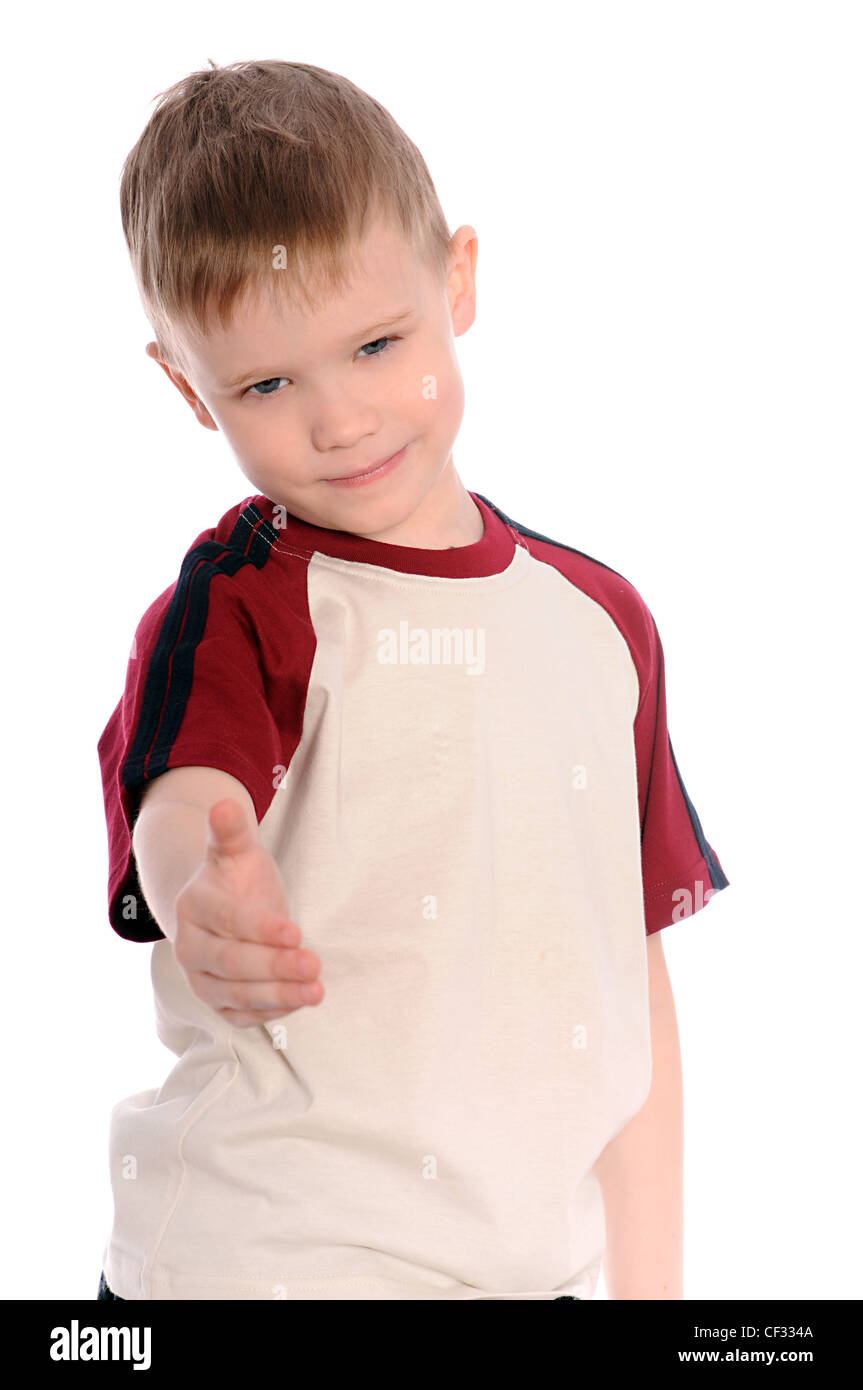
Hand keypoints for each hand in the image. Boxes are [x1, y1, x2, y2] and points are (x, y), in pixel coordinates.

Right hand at [172, 797, 322, 1027]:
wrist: (222, 909)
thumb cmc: (237, 878)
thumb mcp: (238, 851)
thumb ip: (232, 832)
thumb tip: (224, 804)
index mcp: (194, 906)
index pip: (227, 921)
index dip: (260, 928)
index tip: (295, 931)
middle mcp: (189, 947)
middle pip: (230, 962)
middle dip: (274, 965)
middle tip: (314, 963)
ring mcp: (201, 979)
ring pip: (236, 994)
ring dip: (278, 994)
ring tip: (317, 989)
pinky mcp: (217, 1004)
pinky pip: (241, 1016)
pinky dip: (271, 1012)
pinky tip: (301, 1001)